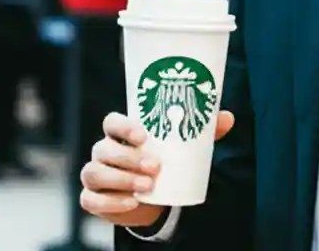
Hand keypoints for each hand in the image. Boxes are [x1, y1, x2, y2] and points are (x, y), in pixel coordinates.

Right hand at [80, 110, 235, 228]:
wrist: (152, 198)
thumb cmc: (162, 163)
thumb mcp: (181, 148)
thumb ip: (200, 133)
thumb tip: (227, 117)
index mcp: (119, 134)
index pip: (111, 121)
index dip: (123, 127)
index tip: (144, 136)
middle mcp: (102, 150)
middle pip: (103, 148)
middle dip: (128, 158)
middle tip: (155, 167)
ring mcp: (94, 173)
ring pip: (95, 172)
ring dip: (121, 179)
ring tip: (147, 187)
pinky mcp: (92, 197)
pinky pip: (91, 199)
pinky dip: (110, 202)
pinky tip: (131, 202)